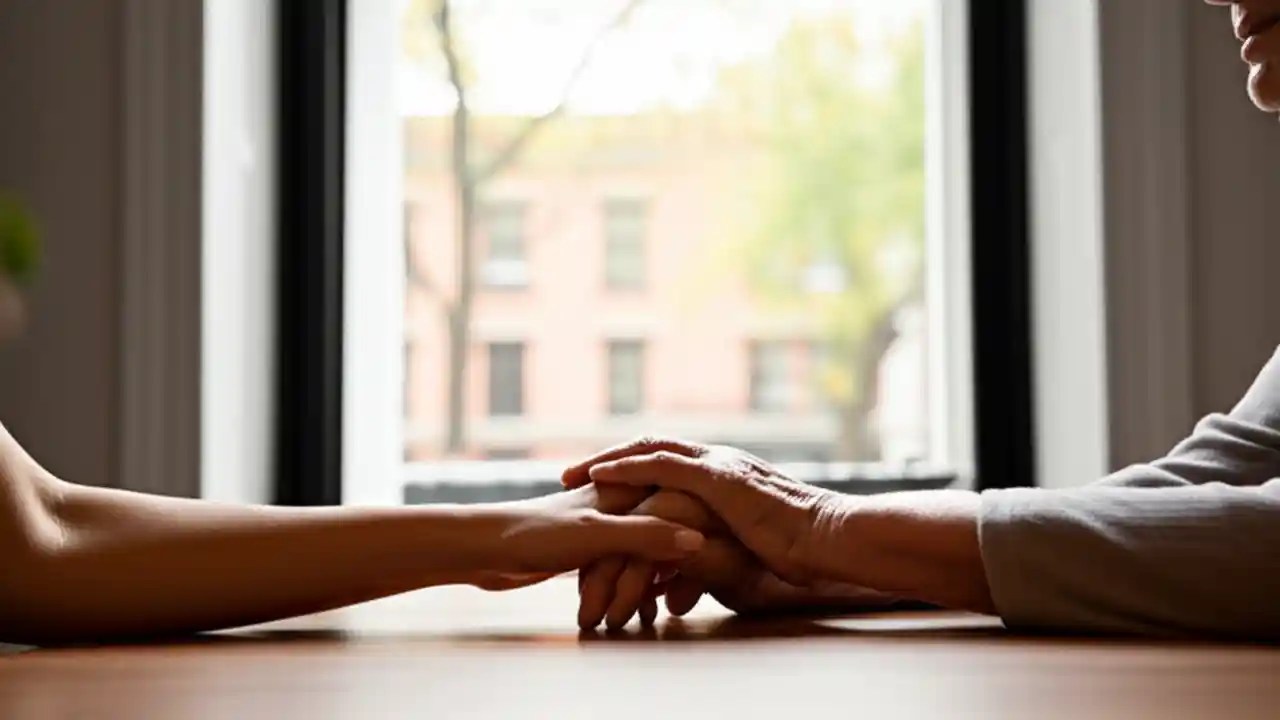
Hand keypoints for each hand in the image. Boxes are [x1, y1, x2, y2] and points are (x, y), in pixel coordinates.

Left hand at [463, 484, 703, 591]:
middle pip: (663, 532)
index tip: (707, 561)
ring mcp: (605, 524)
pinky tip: (637, 611)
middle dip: (667, 569)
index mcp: (626, 488)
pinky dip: (631, 588)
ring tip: (652, 615)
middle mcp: (620, 501)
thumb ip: (646, 536)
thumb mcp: (598, 536)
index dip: (698, 531)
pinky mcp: (591, 547)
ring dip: (646, 585)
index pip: (679, 502)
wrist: (484, 547)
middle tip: (674, 606)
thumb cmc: (537, 534)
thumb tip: (699, 540)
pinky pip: (625, 567)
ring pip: (643, 554)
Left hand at [564, 438, 849, 587]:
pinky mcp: (720, 478)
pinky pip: (662, 466)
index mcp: (724, 476)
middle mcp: (717, 462)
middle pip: (649, 449)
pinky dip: (627, 468)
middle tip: (568, 476)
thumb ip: (703, 562)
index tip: (594, 486)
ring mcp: (718, 466)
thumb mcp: (739, 556)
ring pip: (648, 452)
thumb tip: (671, 592)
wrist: (831, 541)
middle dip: (605, 460)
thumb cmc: (796, 555)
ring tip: (571, 474)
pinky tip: (599, 476)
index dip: (629, 472)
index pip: (666, 464)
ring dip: (606, 460)